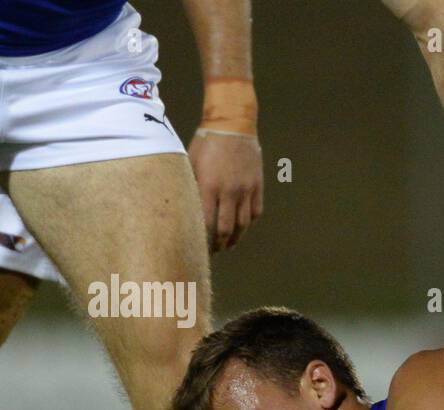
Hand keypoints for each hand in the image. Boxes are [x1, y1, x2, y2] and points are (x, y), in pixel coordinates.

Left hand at [188, 129, 263, 252]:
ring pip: (242, 224)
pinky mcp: (257, 186)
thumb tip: (185, 209)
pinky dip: (248, 223)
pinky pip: (255, 212)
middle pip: (226, 229)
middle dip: (219, 244)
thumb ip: (191, 186)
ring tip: (228, 244)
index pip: (206, 222)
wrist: (233, 125)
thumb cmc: (206, 142)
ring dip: (235, 238)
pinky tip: (241, 228)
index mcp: (209, 186)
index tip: (197, 246)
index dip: (202, 239)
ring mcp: (246, 190)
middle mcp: (229, 191)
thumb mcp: (190, 162)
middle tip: (214, 251)